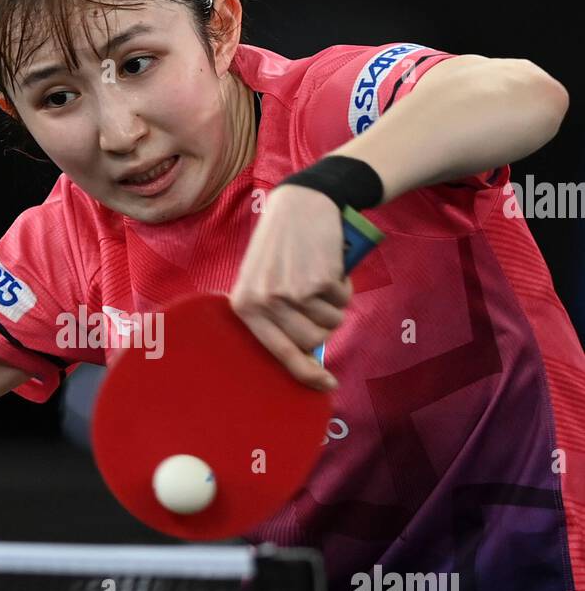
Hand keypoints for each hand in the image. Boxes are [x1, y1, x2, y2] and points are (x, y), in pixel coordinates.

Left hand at [229, 184, 352, 389]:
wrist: (301, 204)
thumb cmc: (281, 246)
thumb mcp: (263, 280)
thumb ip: (275, 316)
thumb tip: (307, 358)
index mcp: (245, 306)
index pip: (278, 354)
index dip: (306, 375)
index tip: (327, 386)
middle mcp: (266, 302)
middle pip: (311, 342)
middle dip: (323, 326)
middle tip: (321, 302)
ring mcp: (293, 292)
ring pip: (331, 323)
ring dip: (335, 306)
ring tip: (322, 280)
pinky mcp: (319, 279)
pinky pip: (343, 301)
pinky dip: (344, 287)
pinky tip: (330, 266)